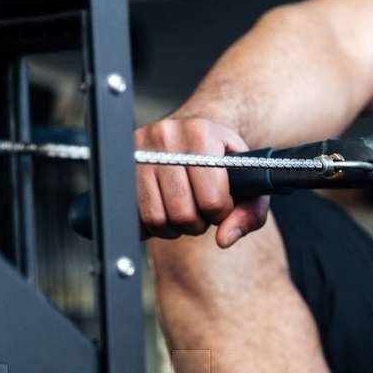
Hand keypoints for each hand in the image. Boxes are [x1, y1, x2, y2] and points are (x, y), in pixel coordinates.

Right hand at [135, 115, 269, 247]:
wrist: (194, 133)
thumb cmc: (223, 160)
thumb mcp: (249, 181)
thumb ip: (250, 213)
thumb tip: (224, 238)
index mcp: (201, 133)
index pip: (212, 199)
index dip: (221, 212)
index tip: (221, 203)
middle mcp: (166, 135)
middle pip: (182, 212)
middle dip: (197, 223)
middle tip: (201, 210)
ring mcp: (139, 149)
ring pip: (156, 218)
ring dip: (174, 227)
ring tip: (184, 209)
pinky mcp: (121, 165)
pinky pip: (135, 215)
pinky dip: (152, 224)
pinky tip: (164, 209)